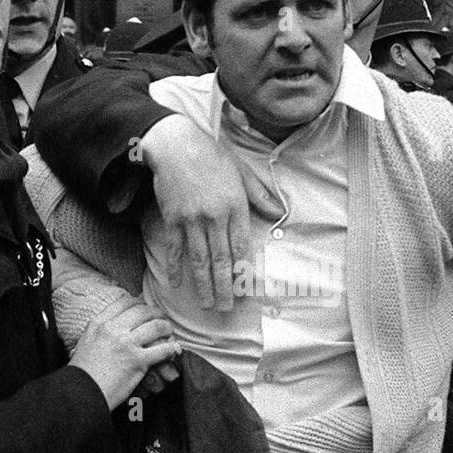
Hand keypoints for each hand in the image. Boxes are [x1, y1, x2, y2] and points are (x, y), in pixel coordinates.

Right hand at [69, 298, 182, 410]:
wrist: (80, 393)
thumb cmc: (82, 374)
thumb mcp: (85, 344)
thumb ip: (100, 333)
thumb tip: (112, 330)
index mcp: (99, 324)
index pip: (124, 303)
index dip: (139, 304)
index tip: (145, 309)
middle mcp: (112, 329)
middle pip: (142, 311)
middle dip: (156, 314)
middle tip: (161, 320)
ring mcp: (126, 344)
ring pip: (155, 326)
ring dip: (166, 329)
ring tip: (169, 333)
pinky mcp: (137, 361)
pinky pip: (163, 349)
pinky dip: (172, 349)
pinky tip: (174, 351)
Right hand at [138, 116, 278, 310]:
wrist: (176, 144)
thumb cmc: (212, 156)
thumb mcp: (242, 172)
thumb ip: (260, 195)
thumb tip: (280, 213)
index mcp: (235, 207)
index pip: (241, 246)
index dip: (242, 271)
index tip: (244, 290)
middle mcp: (214, 217)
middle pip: (221, 259)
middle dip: (223, 287)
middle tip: (226, 308)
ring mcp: (192, 219)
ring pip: (199, 259)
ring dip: (203, 285)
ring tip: (206, 305)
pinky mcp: (173, 218)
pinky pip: (175, 248)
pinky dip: (176, 267)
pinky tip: (177, 284)